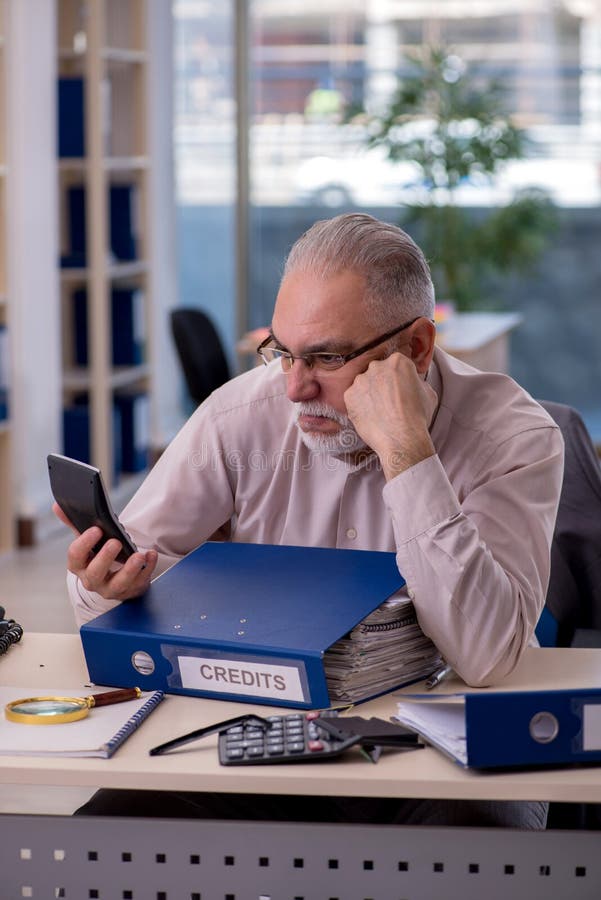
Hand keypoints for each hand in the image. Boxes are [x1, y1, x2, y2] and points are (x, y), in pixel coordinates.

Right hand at [53, 502, 157, 600]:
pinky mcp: (130, 590)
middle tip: (115, 542)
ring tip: (139, 555)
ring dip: (130, 569)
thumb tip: (58, 506)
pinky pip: (140, 581)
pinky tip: (150, 555)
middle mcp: (92, 580)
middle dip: (105, 557)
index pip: (75, 556)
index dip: (85, 543)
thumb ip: (74, 524)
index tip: (96, 530)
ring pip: (119, 583)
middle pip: (95, 572)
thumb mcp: (86, 543)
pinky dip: (147, 568)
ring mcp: (111, 588)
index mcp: (79, 565)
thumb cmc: (98, 557)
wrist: (113, 580)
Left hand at [344, 353, 437, 479]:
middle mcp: (377, 366)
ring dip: (369, 394)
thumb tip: (412, 382)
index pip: (395, 365)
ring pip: (364, 384)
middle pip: (377, 372)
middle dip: (381, 383)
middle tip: (388, 401)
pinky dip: (359, 405)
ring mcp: (360, 380)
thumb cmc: (417, 417)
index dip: (398, 378)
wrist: (402, 438)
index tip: (399, 388)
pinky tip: (369, 416)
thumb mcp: (428, 393)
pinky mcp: (349, 395)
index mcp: (398, 361)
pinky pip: (353, 397)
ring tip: (379, 411)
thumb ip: (417, 382)